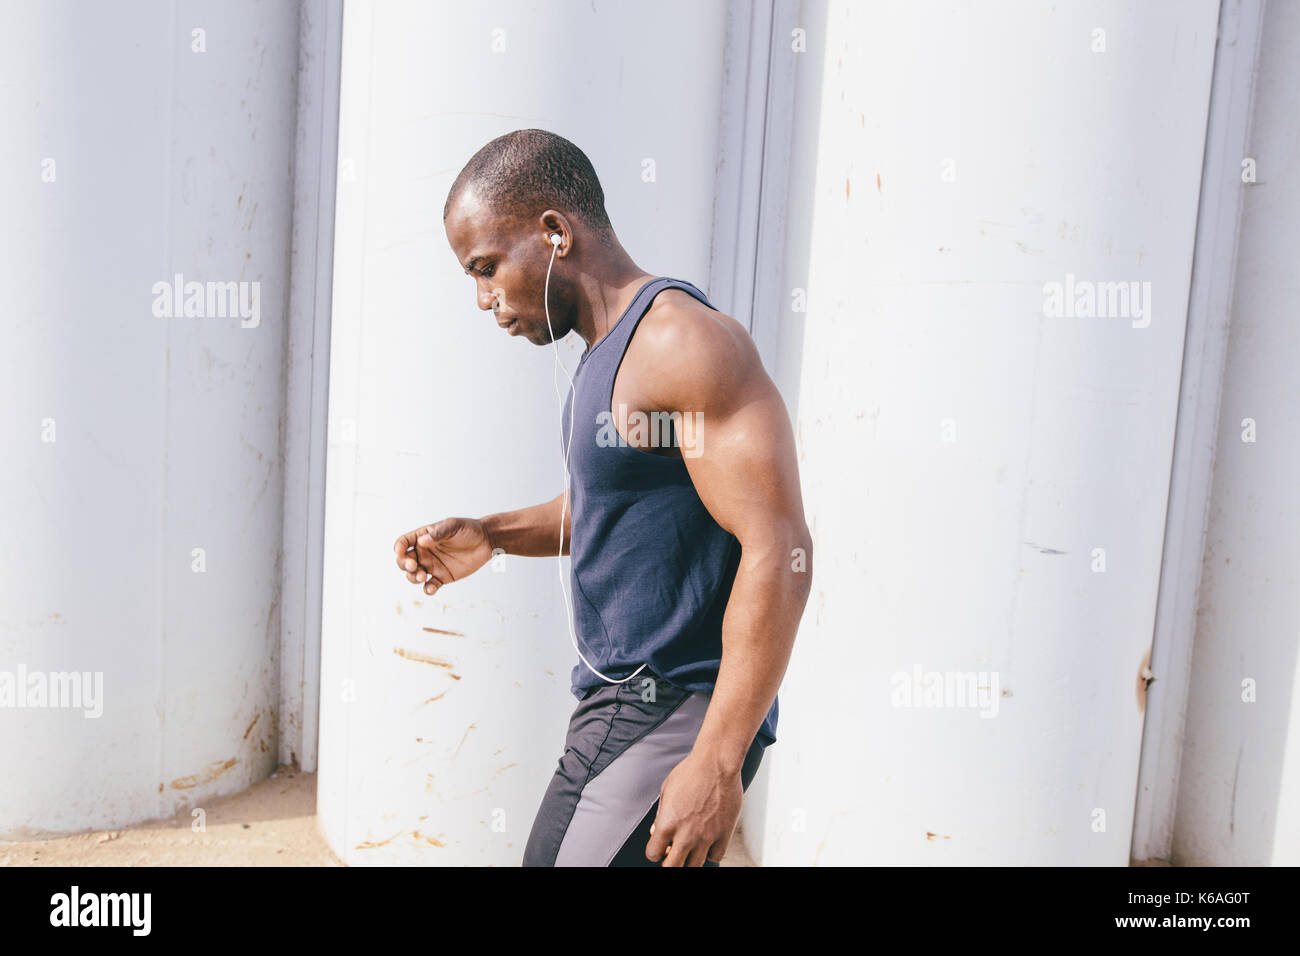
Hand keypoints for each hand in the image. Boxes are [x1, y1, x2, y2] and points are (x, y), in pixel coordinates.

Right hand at [393, 517, 493, 594]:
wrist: (486, 541)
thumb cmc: (468, 530)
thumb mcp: (453, 526)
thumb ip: (438, 534)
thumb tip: (422, 541)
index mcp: (423, 537)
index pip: (404, 543)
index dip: (398, 548)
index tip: (400, 552)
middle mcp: (424, 552)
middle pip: (404, 561)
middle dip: (404, 564)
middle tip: (414, 566)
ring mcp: (432, 566)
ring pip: (414, 575)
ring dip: (413, 578)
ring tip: (423, 576)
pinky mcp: (442, 577)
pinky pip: (430, 586)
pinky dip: (428, 589)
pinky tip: (430, 588)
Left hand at [645, 751, 743, 866]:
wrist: (717, 762)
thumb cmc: (691, 772)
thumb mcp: (666, 790)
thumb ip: (660, 815)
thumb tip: (656, 832)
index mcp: (667, 823)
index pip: (653, 854)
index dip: (655, 852)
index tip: (659, 847)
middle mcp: (686, 834)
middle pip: (672, 867)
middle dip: (670, 863)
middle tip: (673, 854)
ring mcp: (707, 836)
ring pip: (695, 865)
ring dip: (690, 858)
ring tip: (691, 847)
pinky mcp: (725, 833)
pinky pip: (716, 857)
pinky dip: (710, 853)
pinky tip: (708, 843)